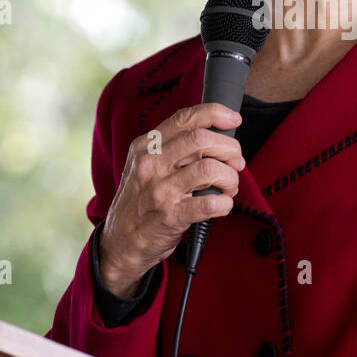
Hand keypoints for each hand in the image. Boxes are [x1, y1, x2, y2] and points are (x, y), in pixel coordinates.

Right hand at [98, 102, 245, 297]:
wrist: (119, 243)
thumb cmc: (139, 202)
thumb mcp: (144, 166)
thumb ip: (172, 149)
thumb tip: (215, 137)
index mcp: (145, 146)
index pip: (184, 118)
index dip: (215, 113)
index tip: (233, 119)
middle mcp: (150, 164)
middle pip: (202, 139)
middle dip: (230, 148)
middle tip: (236, 162)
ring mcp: (159, 190)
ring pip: (210, 169)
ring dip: (230, 177)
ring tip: (228, 186)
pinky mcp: (171, 216)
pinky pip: (210, 203)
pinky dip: (225, 203)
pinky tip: (222, 205)